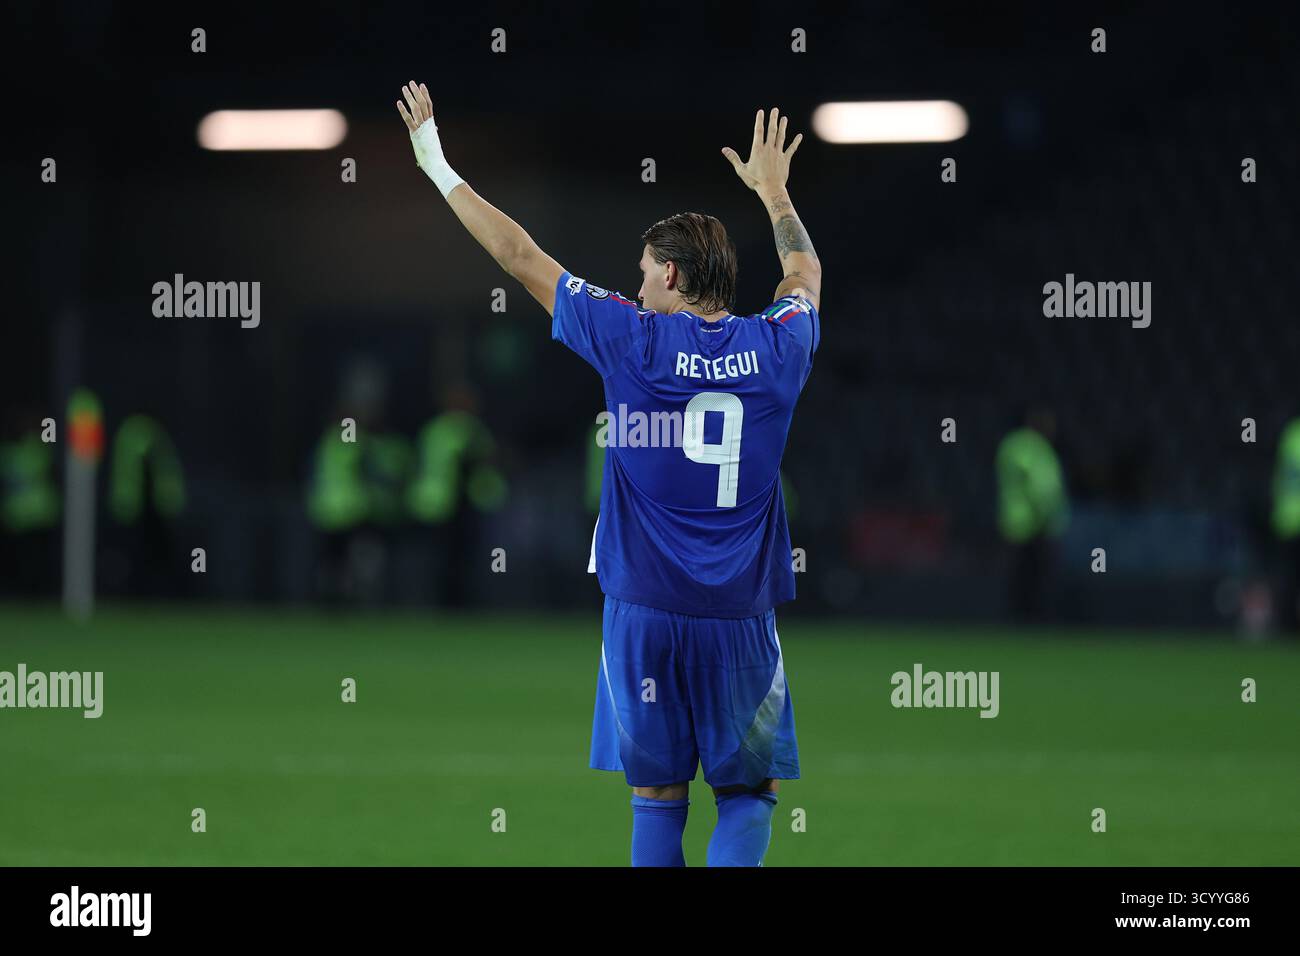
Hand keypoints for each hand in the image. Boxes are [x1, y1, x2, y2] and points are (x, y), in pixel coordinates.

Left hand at [395, 80, 464, 196]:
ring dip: (410, 97)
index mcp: (431, 125)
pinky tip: (399, 102)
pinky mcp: (416, 134)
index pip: (429, 106)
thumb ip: (432, 133)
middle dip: (417, 92)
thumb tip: (435, 130)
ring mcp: (422, 128)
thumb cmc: (434, 156)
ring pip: (417, 109)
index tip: (422, 86)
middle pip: (423, 104)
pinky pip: (409, 120)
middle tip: (411, 82)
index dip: (426, 95)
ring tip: (404, 88)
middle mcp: (428, 124)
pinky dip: (403, 111)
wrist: (436, 164)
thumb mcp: (432, 141)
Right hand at [722, 107, 802, 193]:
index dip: (759, 121)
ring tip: (784, 118)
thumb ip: (733, 158)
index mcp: (758, 150)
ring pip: (781, 137)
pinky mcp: (785, 159)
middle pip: (772, 131)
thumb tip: (724, 149)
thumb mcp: (741, 170)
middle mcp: (769, 149)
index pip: (758, 131)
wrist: (771, 189)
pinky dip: (796, 142)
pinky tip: (799, 136)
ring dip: (783, 127)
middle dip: (773, 119)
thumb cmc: (755, 181)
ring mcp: (778, 153)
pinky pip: (792, 149)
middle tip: (775, 110)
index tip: (761, 112)